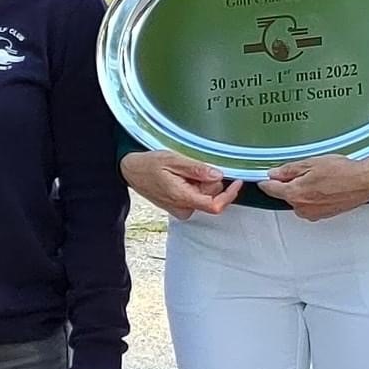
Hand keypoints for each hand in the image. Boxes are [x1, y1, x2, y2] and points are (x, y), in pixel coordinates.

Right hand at [121, 150, 240, 219]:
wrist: (131, 171)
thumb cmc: (148, 165)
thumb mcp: (173, 160)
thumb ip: (197, 169)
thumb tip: (218, 175)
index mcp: (183, 198)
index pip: (214, 205)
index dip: (229, 195)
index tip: (237, 182)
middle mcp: (183, 208)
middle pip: (211, 196)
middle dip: (208, 180)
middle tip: (191, 167)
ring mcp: (181, 209)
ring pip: (204, 195)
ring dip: (200, 182)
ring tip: (182, 171)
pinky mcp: (180, 206)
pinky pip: (196, 196)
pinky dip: (194, 185)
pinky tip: (181, 176)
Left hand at [257, 155, 368, 221]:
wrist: (365, 182)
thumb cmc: (342, 171)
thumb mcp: (311, 163)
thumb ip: (289, 170)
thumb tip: (273, 174)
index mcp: (295, 194)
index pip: (271, 189)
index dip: (266, 181)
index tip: (262, 178)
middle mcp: (302, 208)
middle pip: (285, 195)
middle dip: (289, 184)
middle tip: (304, 170)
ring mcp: (313, 214)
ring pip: (298, 200)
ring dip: (303, 190)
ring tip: (319, 177)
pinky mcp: (323, 215)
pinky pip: (310, 205)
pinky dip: (313, 196)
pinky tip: (325, 186)